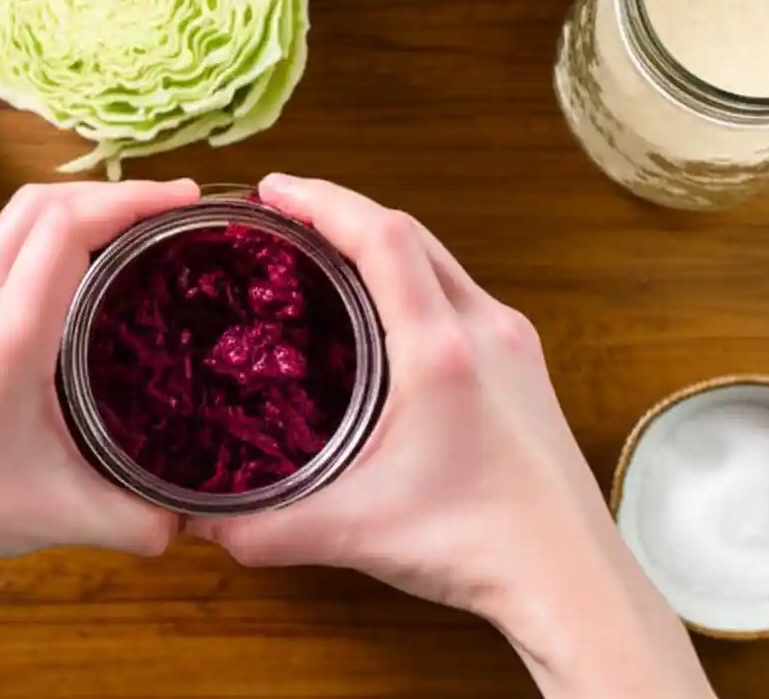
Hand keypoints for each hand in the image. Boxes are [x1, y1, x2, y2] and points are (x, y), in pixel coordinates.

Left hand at [0, 180, 199, 567]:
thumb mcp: (57, 518)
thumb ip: (135, 521)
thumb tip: (191, 519)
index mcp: (8, 333)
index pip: (68, 227)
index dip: (131, 200)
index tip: (187, 201)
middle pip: (43, 202)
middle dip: (113, 191)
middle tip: (173, 208)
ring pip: (18, 218)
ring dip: (79, 206)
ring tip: (136, 229)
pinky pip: (5, 248)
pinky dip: (53, 235)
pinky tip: (84, 274)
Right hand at [193, 174, 599, 609]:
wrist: (571, 578)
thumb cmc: (480, 546)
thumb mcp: (355, 533)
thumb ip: (265, 530)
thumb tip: (197, 524)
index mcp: (442, 350)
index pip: (381, 237)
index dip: (323, 200)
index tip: (273, 190)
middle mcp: (485, 328)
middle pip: (410, 233)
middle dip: (343, 210)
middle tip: (285, 213)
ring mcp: (513, 343)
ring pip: (440, 260)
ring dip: (382, 242)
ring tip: (326, 249)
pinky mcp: (525, 366)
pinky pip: (461, 294)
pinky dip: (414, 278)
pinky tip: (385, 309)